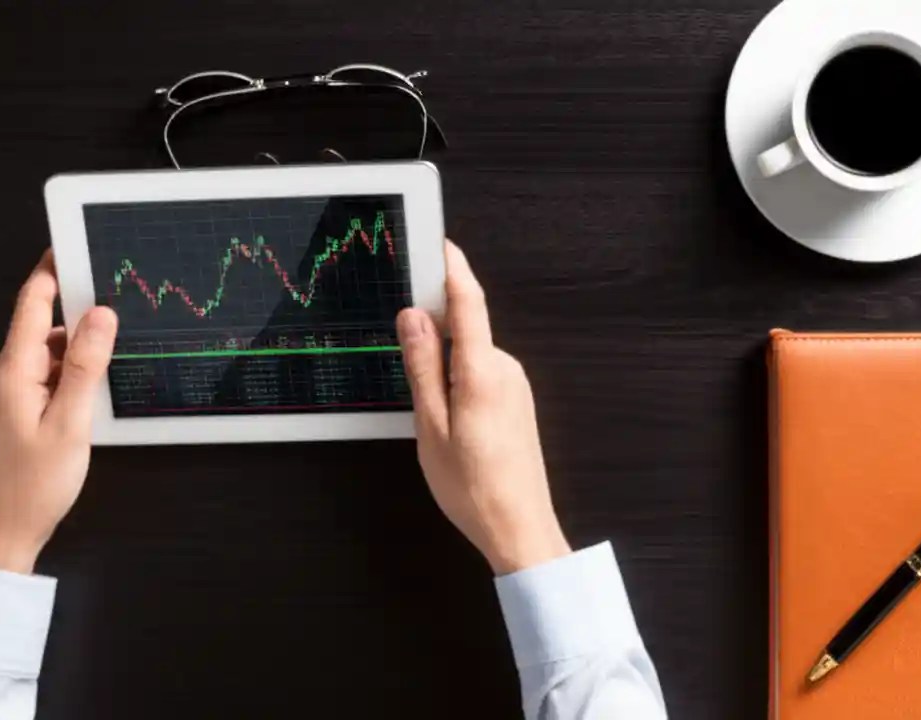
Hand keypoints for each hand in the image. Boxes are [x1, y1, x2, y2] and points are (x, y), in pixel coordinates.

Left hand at [0, 251, 117, 573]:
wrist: (6, 530)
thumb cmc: (35, 485)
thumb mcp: (71, 422)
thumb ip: (86, 364)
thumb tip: (101, 315)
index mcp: (9, 370)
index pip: (32, 301)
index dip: (54, 270)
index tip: (75, 246)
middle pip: (45, 326)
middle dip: (82, 325)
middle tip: (118, 329)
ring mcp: (1, 387)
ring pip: (47, 352)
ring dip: (76, 359)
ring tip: (99, 391)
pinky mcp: (8, 403)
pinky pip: (43, 373)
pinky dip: (67, 378)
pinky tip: (84, 403)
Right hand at [396, 242, 569, 574]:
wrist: (520, 528)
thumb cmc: (474, 489)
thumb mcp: (432, 427)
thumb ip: (422, 367)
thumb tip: (414, 318)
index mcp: (483, 372)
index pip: (469, 301)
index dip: (452, 266)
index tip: (438, 242)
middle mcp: (506, 370)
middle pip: (465, 327)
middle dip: (432, 330)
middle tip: (400, 350)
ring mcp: (515, 384)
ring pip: (469, 353)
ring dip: (442, 363)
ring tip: (425, 409)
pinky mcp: (516, 399)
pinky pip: (479, 372)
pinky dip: (456, 379)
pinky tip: (445, 415)